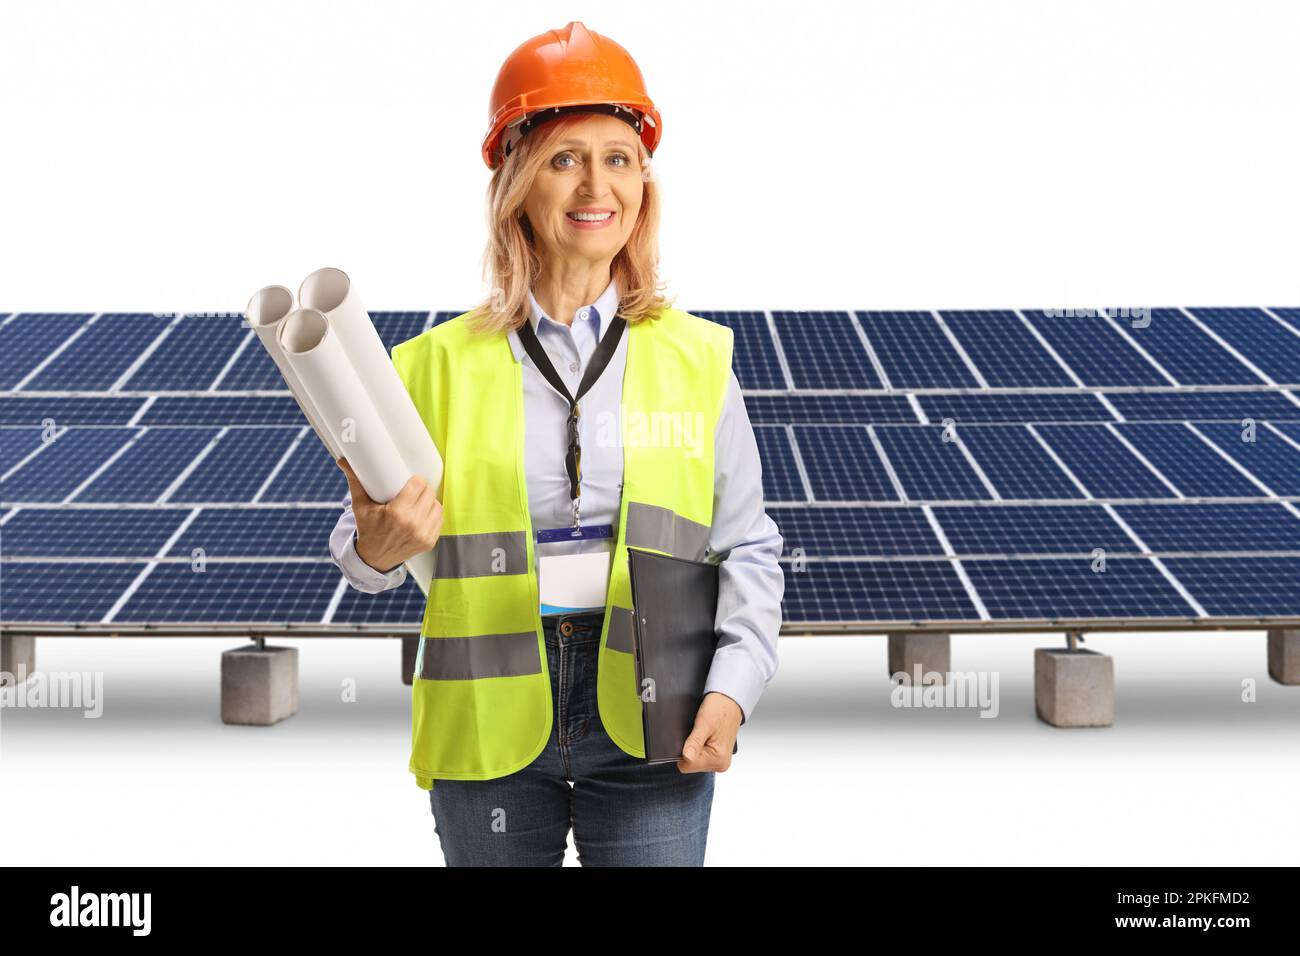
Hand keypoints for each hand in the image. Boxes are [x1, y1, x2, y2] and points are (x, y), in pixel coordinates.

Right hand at [337, 457, 442, 572]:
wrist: (374, 559)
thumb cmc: (367, 530)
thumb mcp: (360, 506)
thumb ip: (355, 482)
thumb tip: (343, 461)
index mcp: (397, 513)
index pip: (418, 485)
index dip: (415, 481)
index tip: (409, 482)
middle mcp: (413, 524)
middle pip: (429, 493)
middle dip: (421, 490)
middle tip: (412, 491)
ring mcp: (423, 535)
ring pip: (437, 505)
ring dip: (429, 502)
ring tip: (417, 502)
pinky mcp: (429, 542)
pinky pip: (439, 520)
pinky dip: (433, 515)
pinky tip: (423, 514)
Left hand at [677, 692, 742, 772]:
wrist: (730, 700)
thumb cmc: (720, 708)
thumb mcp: (704, 723)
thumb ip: (695, 742)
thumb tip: (686, 757)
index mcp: (718, 759)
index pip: (687, 766)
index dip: (684, 751)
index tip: (691, 737)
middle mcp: (720, 764)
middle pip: (690, 764)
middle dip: (690, 748)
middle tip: (699, 732)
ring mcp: (719, 761)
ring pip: (694, 760)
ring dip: (694, 746)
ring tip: (703, 732)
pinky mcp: (717, 756)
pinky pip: (700, 755)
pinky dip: (698, 745)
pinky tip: (704, 735)